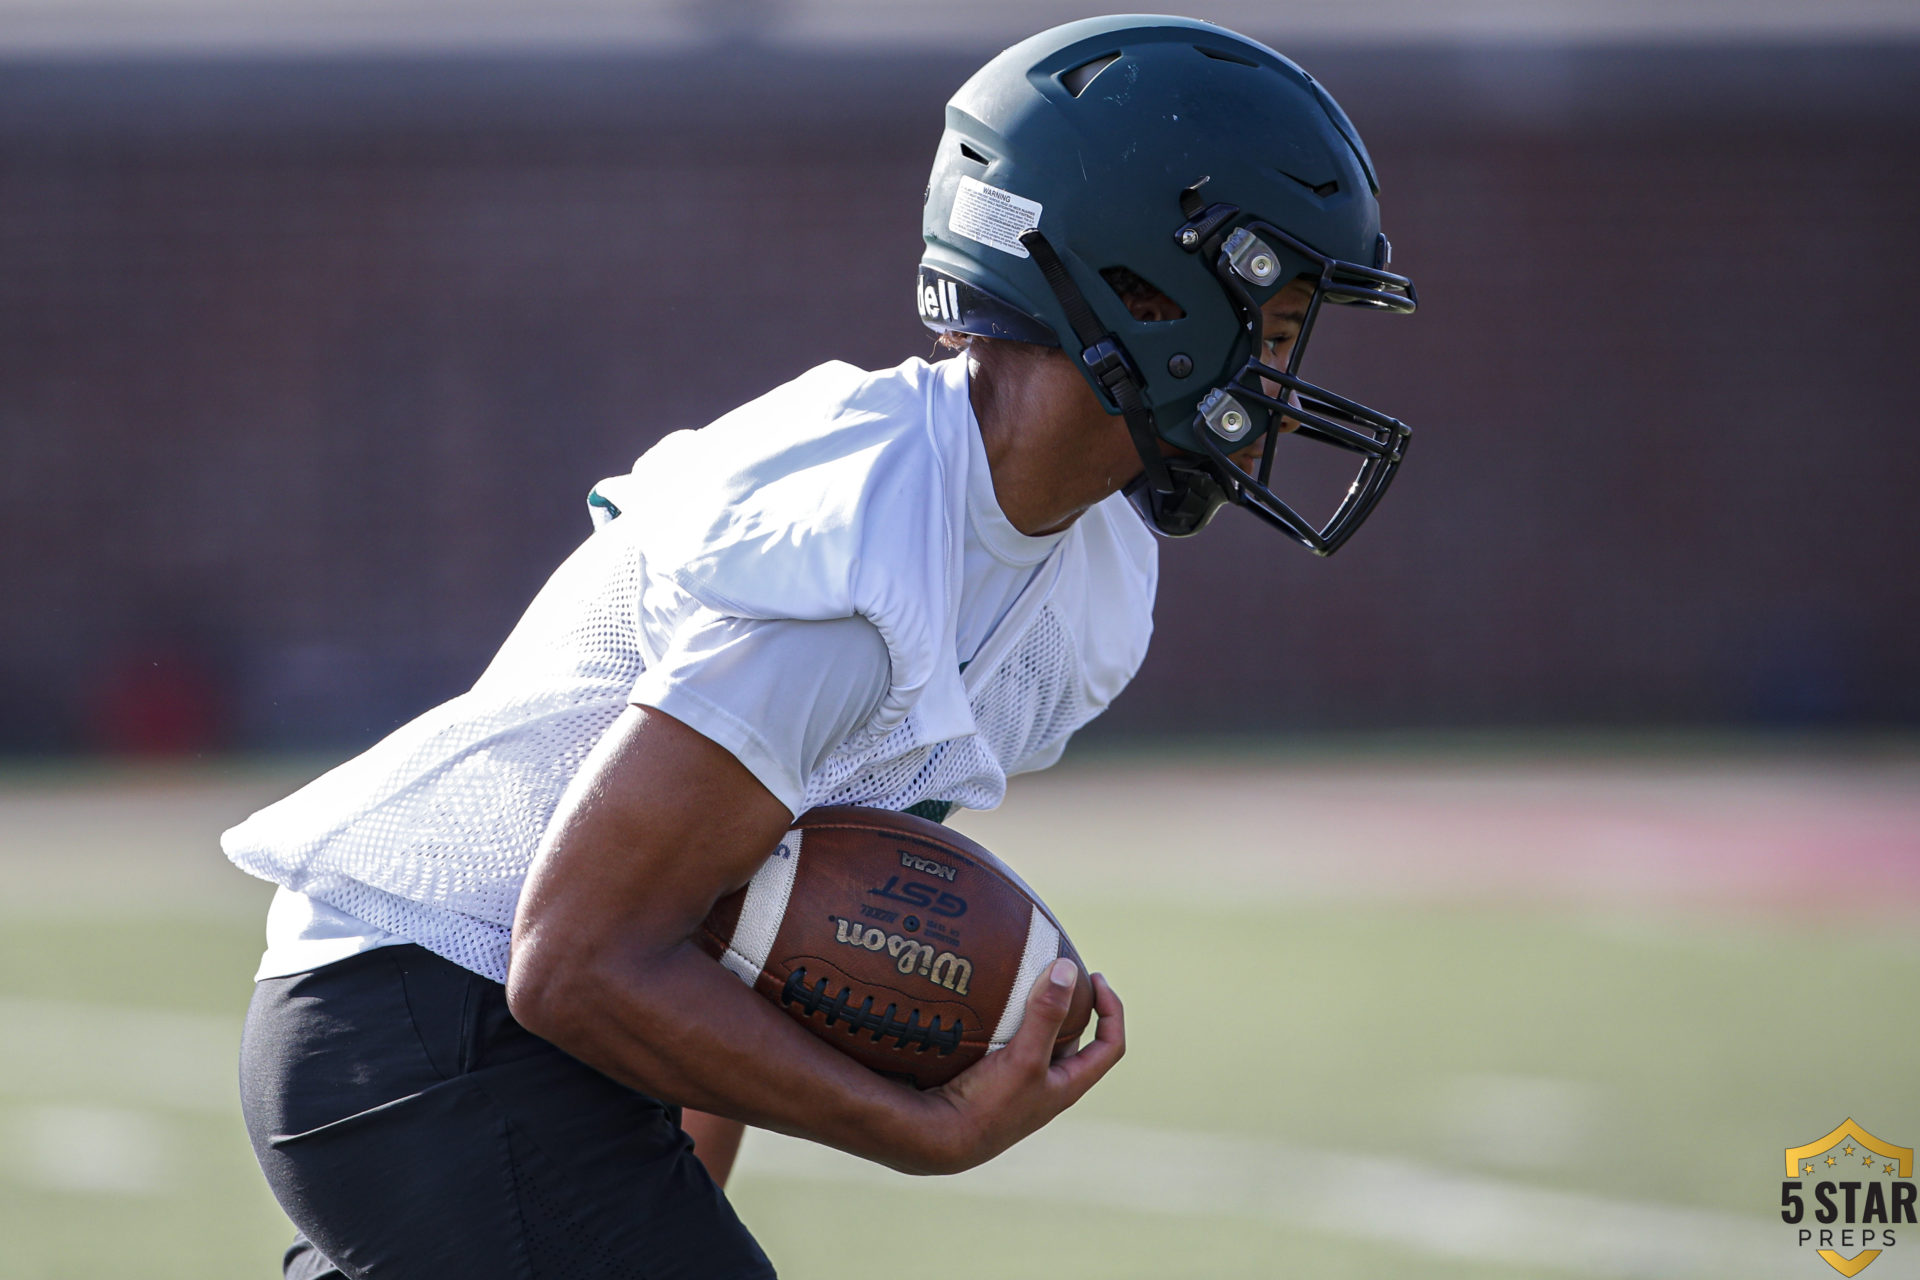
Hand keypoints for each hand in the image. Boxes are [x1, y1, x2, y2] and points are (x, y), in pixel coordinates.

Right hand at [908, 959, 1124, 1174]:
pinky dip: (1003, 1021)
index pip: (1110, 1045)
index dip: (1111, 1010)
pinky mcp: (989, 1079)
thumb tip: (1066, 969)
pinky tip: (987, 1004)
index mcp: (1069, 1085)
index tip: (1094, 978)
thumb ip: (1046, 1015)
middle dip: (1067, 1004)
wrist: (939, 1137)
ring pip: (1034, 1039)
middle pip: (1072, 1039)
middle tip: (1052, 973)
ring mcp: (1017, 1083)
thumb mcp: (1025, 1058)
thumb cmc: (989, 1105)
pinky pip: (1005, 1043)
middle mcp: (1047, 1085)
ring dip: (1031, 1011)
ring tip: (1019, 981)